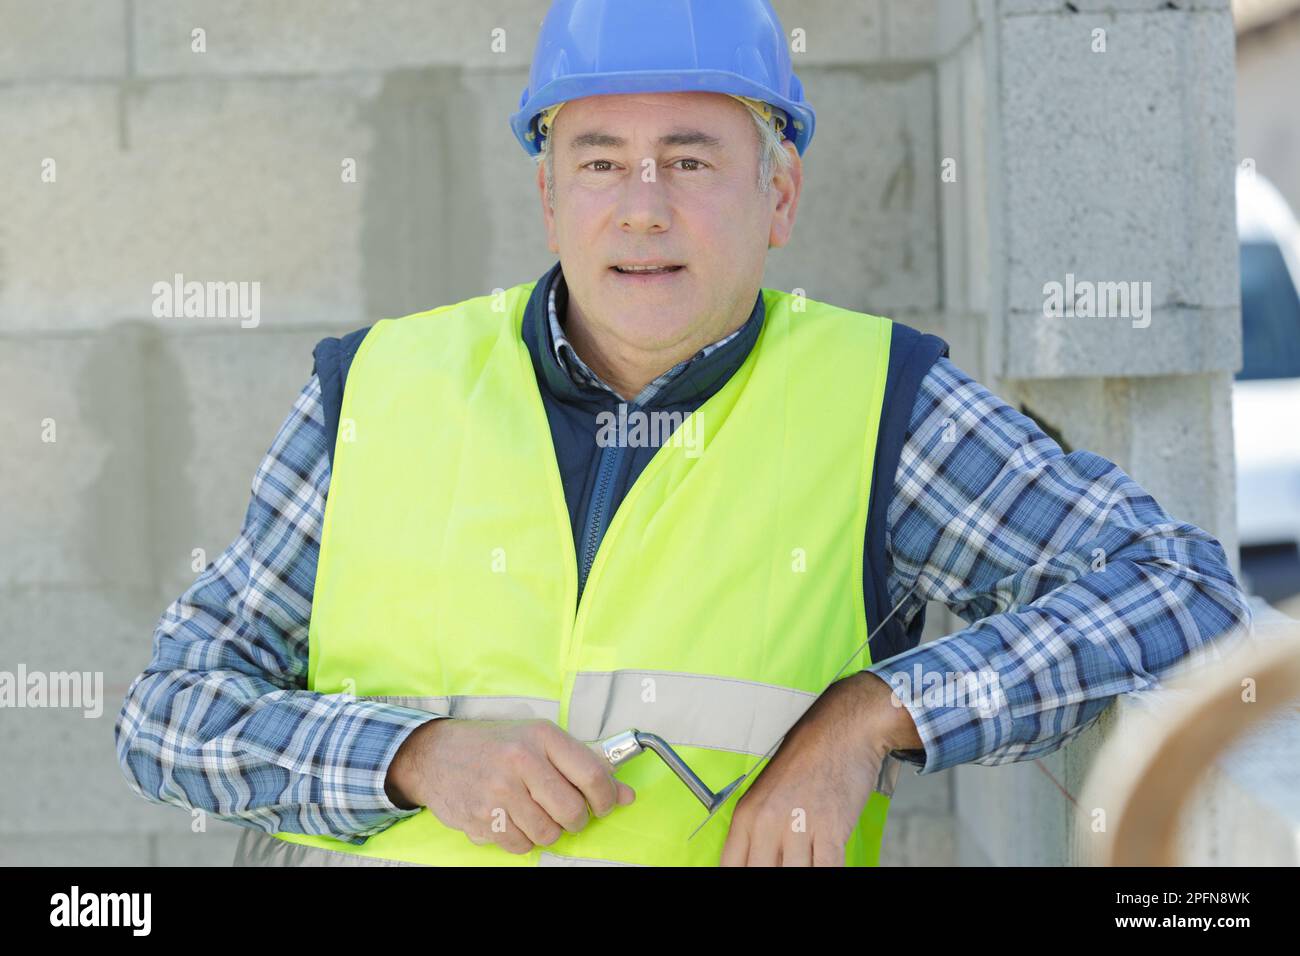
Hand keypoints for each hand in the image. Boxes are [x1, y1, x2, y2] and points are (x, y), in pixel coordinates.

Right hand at [386, 718, 635, 853]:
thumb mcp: (540, 741)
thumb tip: (626, 794)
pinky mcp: (480, 817)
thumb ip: (585, 765)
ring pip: (548, 834)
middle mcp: (520, 761)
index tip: (603, 804)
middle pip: (572, 811)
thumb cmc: (495, 745)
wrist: (435, 754)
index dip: (607, 799)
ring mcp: (498, 791)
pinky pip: (520, 846)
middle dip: (576, 820)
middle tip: (567, 813)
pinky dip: (522, 840)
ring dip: (548, 830)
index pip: (593, 776)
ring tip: (535, 813)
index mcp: (542, 737)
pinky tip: (513, 820)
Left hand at [720, 673, 898, 865]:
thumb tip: (760, 860)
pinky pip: (826, 869)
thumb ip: (759, 831)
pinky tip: (827, 862)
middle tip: (789, 864)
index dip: (741, 879)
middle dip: (776, 876)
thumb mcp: (767, 792)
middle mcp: (766, 823)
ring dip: (804, 870)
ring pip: (795, 875)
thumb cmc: (808, 758)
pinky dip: (828, 871)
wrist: (843, 730)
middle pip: (761, 873)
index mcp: (746, 814)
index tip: (759, 872)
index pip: (731, 867)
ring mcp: (797, 827)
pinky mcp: (830, 830)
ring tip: (808, 861)